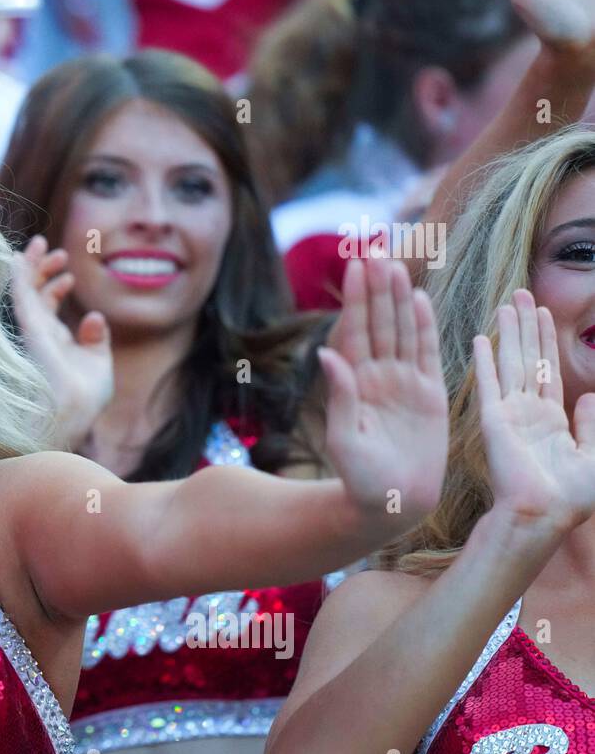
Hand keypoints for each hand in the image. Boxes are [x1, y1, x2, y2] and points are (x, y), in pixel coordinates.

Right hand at [9, 235, 112, 447]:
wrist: (76, 411)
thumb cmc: (86, 398)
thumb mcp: (99, 363)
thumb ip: (96, 340)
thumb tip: (95, 316)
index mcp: (53, 341)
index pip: (47, 306)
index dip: (56, 285)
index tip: (69, 273)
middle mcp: (38, 334)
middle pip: (33, 294)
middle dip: (40, 269)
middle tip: (55, 250)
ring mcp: (32, 330)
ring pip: (24, 290)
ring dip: (31, 265)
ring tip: (42, 245)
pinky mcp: (29, 327)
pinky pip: (19, 295)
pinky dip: (18, 275)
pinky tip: (18, 258)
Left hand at [320, 257, 448, 519]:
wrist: (391, 504)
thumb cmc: (359, 479)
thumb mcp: (344, 439)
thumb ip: (339, 396)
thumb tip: (325, 354)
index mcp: (353, 384)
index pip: (355, 332)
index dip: (356, 299)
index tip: (354, 266)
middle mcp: (377, 377)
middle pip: (378, 323)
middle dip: (376, 288)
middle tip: (375, 250)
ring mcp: (403, 383)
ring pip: (400, 331)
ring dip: (398, 298)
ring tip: (395, 264)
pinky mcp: (428, 395)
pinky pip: (426, 353)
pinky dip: (423, 327)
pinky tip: (419, 299)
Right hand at [474, 289, 594, 528]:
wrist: (544, 515)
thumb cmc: (571, 496)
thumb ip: (592, 426)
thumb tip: (590, 397)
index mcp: (550, 420)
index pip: (547, 370)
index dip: (545, 340)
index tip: (541, 312)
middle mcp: (527, 412)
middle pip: (528, 358)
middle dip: (526, 326)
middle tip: (520, 294)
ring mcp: (509, 414)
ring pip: (512, 363)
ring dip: (510, 332)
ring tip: (507, 303)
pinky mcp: (494, 420)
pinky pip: (490, 384)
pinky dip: (485, 360)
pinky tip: (482, 338)